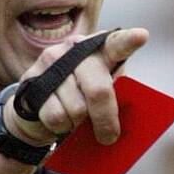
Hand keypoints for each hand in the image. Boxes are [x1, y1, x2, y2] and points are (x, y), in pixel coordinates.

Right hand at [4, 27, 148, 147]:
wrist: (39, 108)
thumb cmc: (81, 99)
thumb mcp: (102, 93)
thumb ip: (115, 96)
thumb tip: (126, 120)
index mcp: (100, 49)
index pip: (116, 44)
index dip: (128, 41)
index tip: (141, 37)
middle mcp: (76, 48)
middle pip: (98, 90)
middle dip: (106, 119)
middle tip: (108, 136)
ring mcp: (51, 60)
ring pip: (77, 109)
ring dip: (79, 123)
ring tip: (76, 119)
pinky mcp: (33, 79)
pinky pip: (56, 116)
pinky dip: (62, 127)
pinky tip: (61, 119)